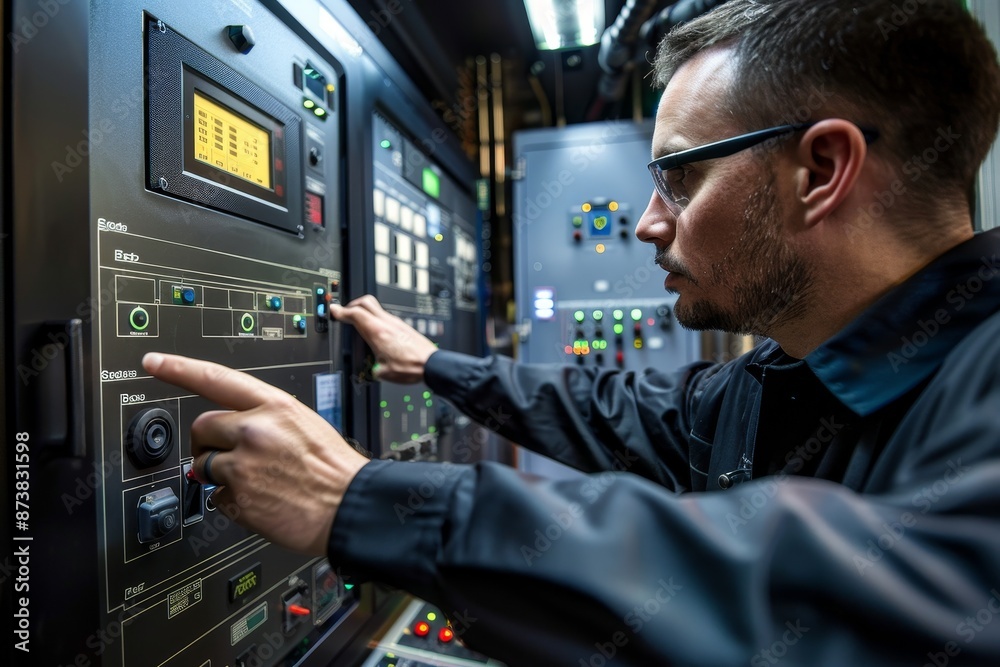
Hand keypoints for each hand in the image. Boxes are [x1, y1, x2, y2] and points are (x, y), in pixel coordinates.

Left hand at [141, 352, 369, 555]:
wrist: (350, 507)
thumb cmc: (333, 469)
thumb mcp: (304, 424)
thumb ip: (265, 419)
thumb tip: (231, 428)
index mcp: (275, 406)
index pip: (216, 378)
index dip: (178, 368)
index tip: (153, 361)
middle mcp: (255, 430)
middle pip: (201, 426)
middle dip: (208, 442)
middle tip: (230, 456)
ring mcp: (243, 465)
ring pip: (203, 464)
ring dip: (220, 474)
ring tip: (257, 481)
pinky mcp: (237, 497)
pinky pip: (215, 496)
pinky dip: (231, 501)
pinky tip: (260, 501)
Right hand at [329, 295, 437, 383]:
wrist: (432, 365)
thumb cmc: (410, 367)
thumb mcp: (381, 372)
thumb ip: (371, 367)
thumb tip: (370, 369)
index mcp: (378, 332)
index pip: (355, 313)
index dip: (341, 310)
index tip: (334, 311)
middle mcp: (387, 323)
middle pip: (365, 301)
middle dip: (352, 304)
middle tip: (346, 313)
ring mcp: (396, 323)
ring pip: (376, 308)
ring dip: (365, 312)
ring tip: (360, 323)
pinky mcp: (403, 326)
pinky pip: (385, 316)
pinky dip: (376, 319)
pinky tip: (376, 333)